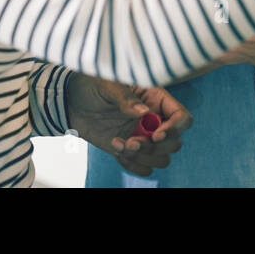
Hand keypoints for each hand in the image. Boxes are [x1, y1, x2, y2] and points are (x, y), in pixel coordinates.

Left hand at [65, 75, 192, 176]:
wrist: (72, 102)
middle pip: (174, 143)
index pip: (182, 117)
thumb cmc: (92, 85)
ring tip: (120, 144)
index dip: (174, 129)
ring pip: (162, 158)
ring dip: (143, 157)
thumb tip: (144, 112)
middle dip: (153, 147)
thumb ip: (126, 98)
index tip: (155, 135)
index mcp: (156, 99)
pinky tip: (115, 148)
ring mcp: (144, 136)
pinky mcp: (130, 150)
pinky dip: (132, 165)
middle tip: (132, 141)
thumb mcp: (108, 86)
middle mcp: (155, 119)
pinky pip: (144, 168)